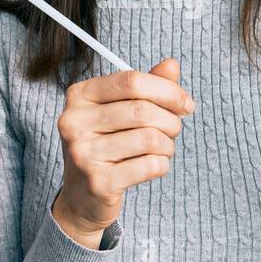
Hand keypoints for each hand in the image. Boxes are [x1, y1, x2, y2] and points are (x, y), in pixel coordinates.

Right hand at [53, 58, 193, 247]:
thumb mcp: (121, 109)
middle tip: (174, 129)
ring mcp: (83, 153)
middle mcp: (74, 122)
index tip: (186, 103)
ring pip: (149, 138)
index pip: (131, 81)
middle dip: (171, 120)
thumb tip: (172, 65)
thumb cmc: (107, 144)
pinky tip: (154, 165)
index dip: (167, 90)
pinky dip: (162, 164)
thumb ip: (146, 86)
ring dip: (167, 144)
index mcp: (79, 95)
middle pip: (142, 110)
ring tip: (163, 148)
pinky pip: (149, 165)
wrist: (83, 197)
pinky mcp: (98, 182)